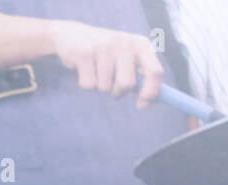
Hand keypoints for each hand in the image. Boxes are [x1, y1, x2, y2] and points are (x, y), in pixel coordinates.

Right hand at [50, 20, 164, 106]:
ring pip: (105, 87)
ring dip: (99, 86)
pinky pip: (88, 85)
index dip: (151, 92)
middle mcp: (124, 42)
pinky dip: (85, 83)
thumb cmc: (105, 53)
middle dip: (117, 92)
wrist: (73, 35)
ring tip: (95, 71)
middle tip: (111, 87)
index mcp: (140, 44)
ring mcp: (104, 47)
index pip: (154, 71)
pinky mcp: (84, 53)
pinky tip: (84, 69)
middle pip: (127, 84)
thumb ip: (140, 75)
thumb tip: (149, 102)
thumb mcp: (127, 58)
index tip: (142, 106)